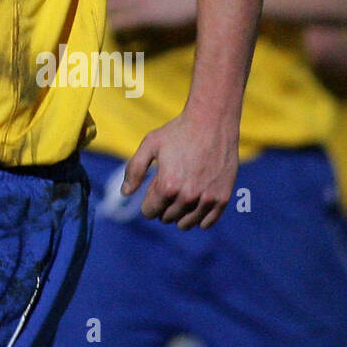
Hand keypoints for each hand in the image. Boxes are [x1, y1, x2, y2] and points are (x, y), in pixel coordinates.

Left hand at [123, 112, 236, 228]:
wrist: (212, 122)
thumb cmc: (178, 131)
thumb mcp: (150, 145)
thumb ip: (134, 170)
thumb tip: (124, 193)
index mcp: (167, 186)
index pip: (150, 211)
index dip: (147, 203)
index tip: (152, 192)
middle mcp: (188, 196)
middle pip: (167, 218)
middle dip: (163, 207)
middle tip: (167, 190)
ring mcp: (207, 199)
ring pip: (186, 224)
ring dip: (179, 215)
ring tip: (179, 199)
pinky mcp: (222, 198)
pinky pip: (207, 222)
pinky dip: (198, 219)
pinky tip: (194, 207)